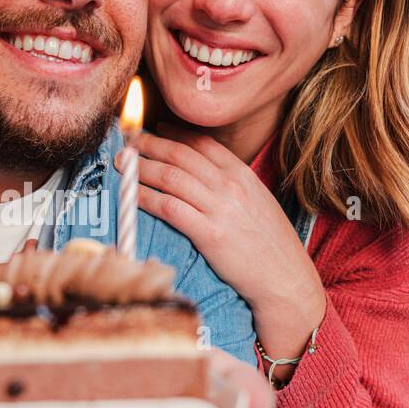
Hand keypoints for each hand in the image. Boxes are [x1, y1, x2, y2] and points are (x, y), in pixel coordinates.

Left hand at [117, 126, 325, 368]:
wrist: (285, 279)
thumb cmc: (270, 245)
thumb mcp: (258, 203)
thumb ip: (233, 186)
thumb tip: (205, 175)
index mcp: (243, 175)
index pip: (203, 143)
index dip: (175, 133)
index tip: (156, 128)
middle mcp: (231, 186)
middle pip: (181, 155)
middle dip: (150, 144)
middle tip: (128, 140)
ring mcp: (221, 209)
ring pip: (171, 177)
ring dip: (142, 167)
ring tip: (123, 163)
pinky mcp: (210, 234)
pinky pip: (170, 208)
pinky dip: (146, 198)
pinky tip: (131, 195)